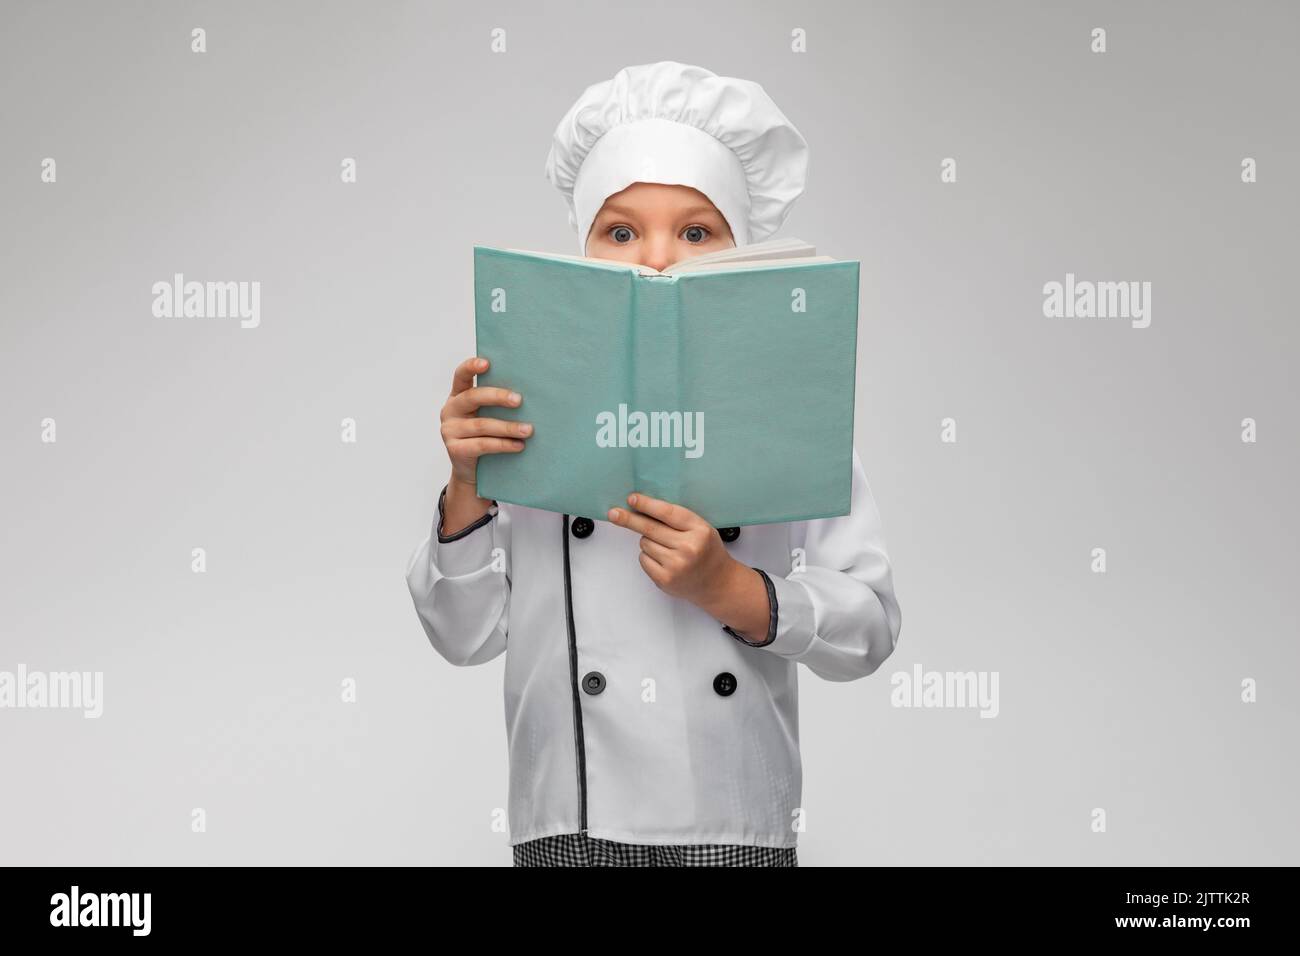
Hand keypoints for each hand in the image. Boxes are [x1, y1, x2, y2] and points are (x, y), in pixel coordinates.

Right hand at [439, 356, 532, 489]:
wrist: (472, 471)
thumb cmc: (485, 436)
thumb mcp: (486, 415)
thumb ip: (496, 404)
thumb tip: (531, 393)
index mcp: (458, 396)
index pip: (461, 376)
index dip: (471, 367)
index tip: (487, 363)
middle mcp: (450, 410)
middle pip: (472, 397)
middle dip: (497, 397)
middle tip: (519, 400)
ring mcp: (449, 430)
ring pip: (482, 425)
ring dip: (508, 427)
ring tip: (528, 430)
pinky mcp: (455, 449)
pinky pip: (483, 444)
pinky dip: (504, 444)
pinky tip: (519, 445)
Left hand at [608, 492, 735, 608]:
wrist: (717, 583)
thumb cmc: (706, 551)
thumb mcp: (701, 529)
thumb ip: (678, 519)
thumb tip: (644, 508)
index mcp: (699, 530)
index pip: (668, 513)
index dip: (647, 504)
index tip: (632, 499)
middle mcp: (688, 547)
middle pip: (650, 528)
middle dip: (629, 519)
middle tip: (614, 513)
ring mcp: (676, 565)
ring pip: (645, 543)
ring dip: (648, 541)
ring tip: (667, 548)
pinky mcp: (665, 579)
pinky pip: (643, 559)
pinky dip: (648, 556)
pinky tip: (664, 560)